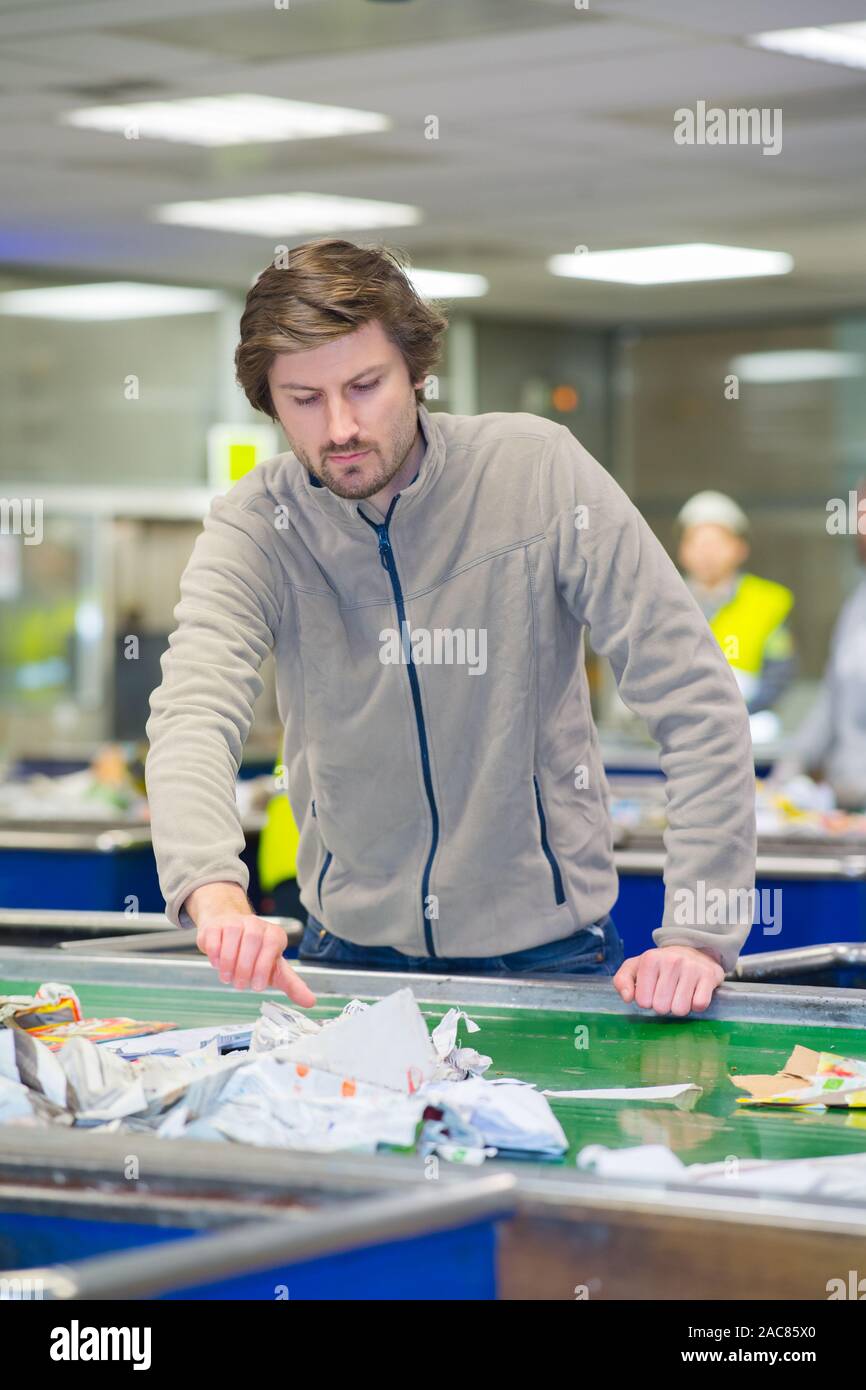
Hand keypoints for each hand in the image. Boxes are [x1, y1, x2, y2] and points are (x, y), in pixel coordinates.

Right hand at [196, 913, 316, 1007]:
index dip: (264, 966)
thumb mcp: (274, 970)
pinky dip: (215, 954)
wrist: (230, 934)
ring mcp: (235, 922)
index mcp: (274, 934)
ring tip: (228, 977)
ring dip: (228, 962)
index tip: (257, 987)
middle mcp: (256, 924)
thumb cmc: (255, 955)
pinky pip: (215, 937)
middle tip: (240, 985)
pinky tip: (217, 964)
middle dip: (245, 967)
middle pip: (252, 940)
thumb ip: (292, 984)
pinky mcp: (216, 925)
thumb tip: (311, 1002)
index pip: (272, 945)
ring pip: (232, 937)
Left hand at [613, 945, 723, 1016]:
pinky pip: (699, 1004)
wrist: (694, 950)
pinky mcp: (709, 975)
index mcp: (650, 959)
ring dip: (680, 1007)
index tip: (652, 991)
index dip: (647, 1001)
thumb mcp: (636, 967)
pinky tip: (694, 994)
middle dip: (663, 1005)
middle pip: (661, 1007)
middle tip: (668, 993)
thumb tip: (627, 998)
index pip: (643, 1001)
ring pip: (680, 1009)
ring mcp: (692, 967)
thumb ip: (622, 980)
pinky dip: (696, 1005)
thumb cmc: (661, 965)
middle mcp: (671, 960)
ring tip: (680, 993)